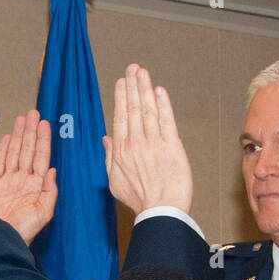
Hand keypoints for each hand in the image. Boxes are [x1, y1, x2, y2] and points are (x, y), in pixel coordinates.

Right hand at [0, 109, 57, 244]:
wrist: (1, 238)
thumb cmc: (24, 230)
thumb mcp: (44, 213)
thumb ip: (50, 191)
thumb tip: (53, 170)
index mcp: (37, 186)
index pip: (42, 158)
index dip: (43, 140)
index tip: (45, 124)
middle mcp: (24, 181)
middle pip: (29, 151)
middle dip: (31, 132)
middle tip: (33, 113)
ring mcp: (9, 181)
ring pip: (15, 153)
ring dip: (19, 136)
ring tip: (22, 119)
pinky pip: (0, 163)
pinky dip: (4, 150)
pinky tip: (9, 138)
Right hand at [102, 63, 192, 214]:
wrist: (161, 211)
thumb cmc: (139, 201)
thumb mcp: (115, 182)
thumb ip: (109, 157)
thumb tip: (106, 139)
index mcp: (121, 151)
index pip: (120, 117)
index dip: (121, 97)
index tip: (121, 82)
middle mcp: (136, 143)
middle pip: (133, 108)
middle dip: (133, 85)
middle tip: (133, 68)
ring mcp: (154, 143)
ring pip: (148, 110)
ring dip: (145, 88)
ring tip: (142, 72)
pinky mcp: (172, 146)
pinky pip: (166, 120)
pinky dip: (163, 104)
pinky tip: (159, 91)